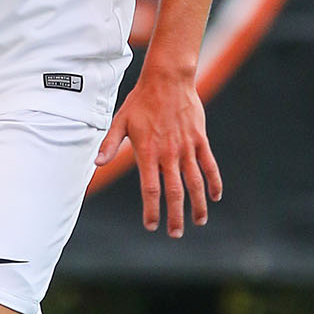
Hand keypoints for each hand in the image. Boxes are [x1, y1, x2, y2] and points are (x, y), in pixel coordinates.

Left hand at [96, 63, 221, 236]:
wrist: (167, 79)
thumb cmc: (141, 101)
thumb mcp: (120, 121)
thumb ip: (110, 144)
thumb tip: (97, 163)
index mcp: (147, 152)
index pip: (150, 188)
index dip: (151, 209)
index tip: (151, 225)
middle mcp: (168, 153)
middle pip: (174, 191)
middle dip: (176, 216)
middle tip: (175, 233)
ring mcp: (186, 147)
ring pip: (195, 182)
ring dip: (198, 204)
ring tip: (199, 221)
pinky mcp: (199, 139)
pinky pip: (209, 164)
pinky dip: (214, 182)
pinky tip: (215, 196)